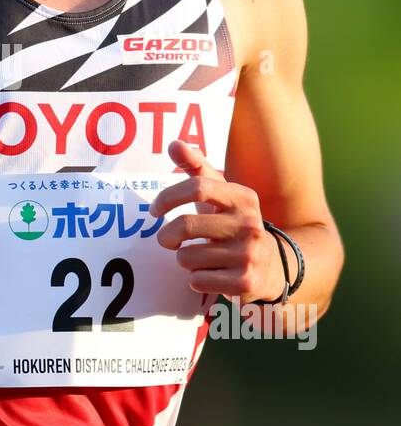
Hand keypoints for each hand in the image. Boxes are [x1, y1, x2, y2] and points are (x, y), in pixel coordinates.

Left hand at [148, 140, 285, 301]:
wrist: (271, 267)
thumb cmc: (233, 225)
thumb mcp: (221, 195)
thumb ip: (197, 167)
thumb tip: (174, 143)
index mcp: (243, 197)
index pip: (197, 187)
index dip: (167, 198)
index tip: (154, 210)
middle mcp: (249, 223)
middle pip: (185, 226)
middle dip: (166, 236)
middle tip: (167, 240)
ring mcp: (248, 254)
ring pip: (186, 257)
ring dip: (184, 260)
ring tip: (199, 258)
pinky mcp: (244, 281)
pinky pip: (197, 280)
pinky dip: (196, 279)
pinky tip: (211, 275)